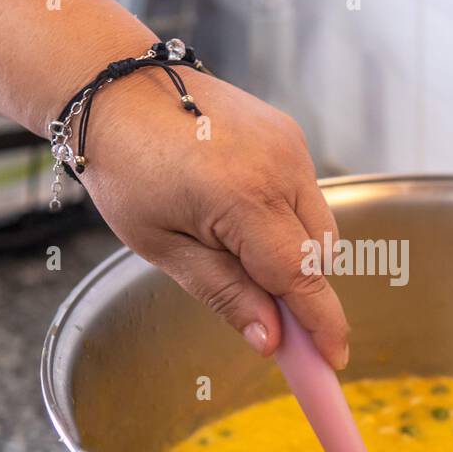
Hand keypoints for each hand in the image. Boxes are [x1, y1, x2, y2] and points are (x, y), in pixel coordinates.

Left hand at [80, 68, 349, 368]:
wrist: (118, 92)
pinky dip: (287, 217)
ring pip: (319, 226)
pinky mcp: (290, 135)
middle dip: (302, 289)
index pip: (301, 276)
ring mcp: (291, 145)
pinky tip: (241, 213)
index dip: (321, 323)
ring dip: (295, 252)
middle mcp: (280, 166)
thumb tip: (270, 339)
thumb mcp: (163, 247)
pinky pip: (305, 194)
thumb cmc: (129, 169)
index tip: (333, 359)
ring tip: (236, 249)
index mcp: (243, 198)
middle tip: (268, 315)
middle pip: (320, 254)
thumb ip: (224, 294)